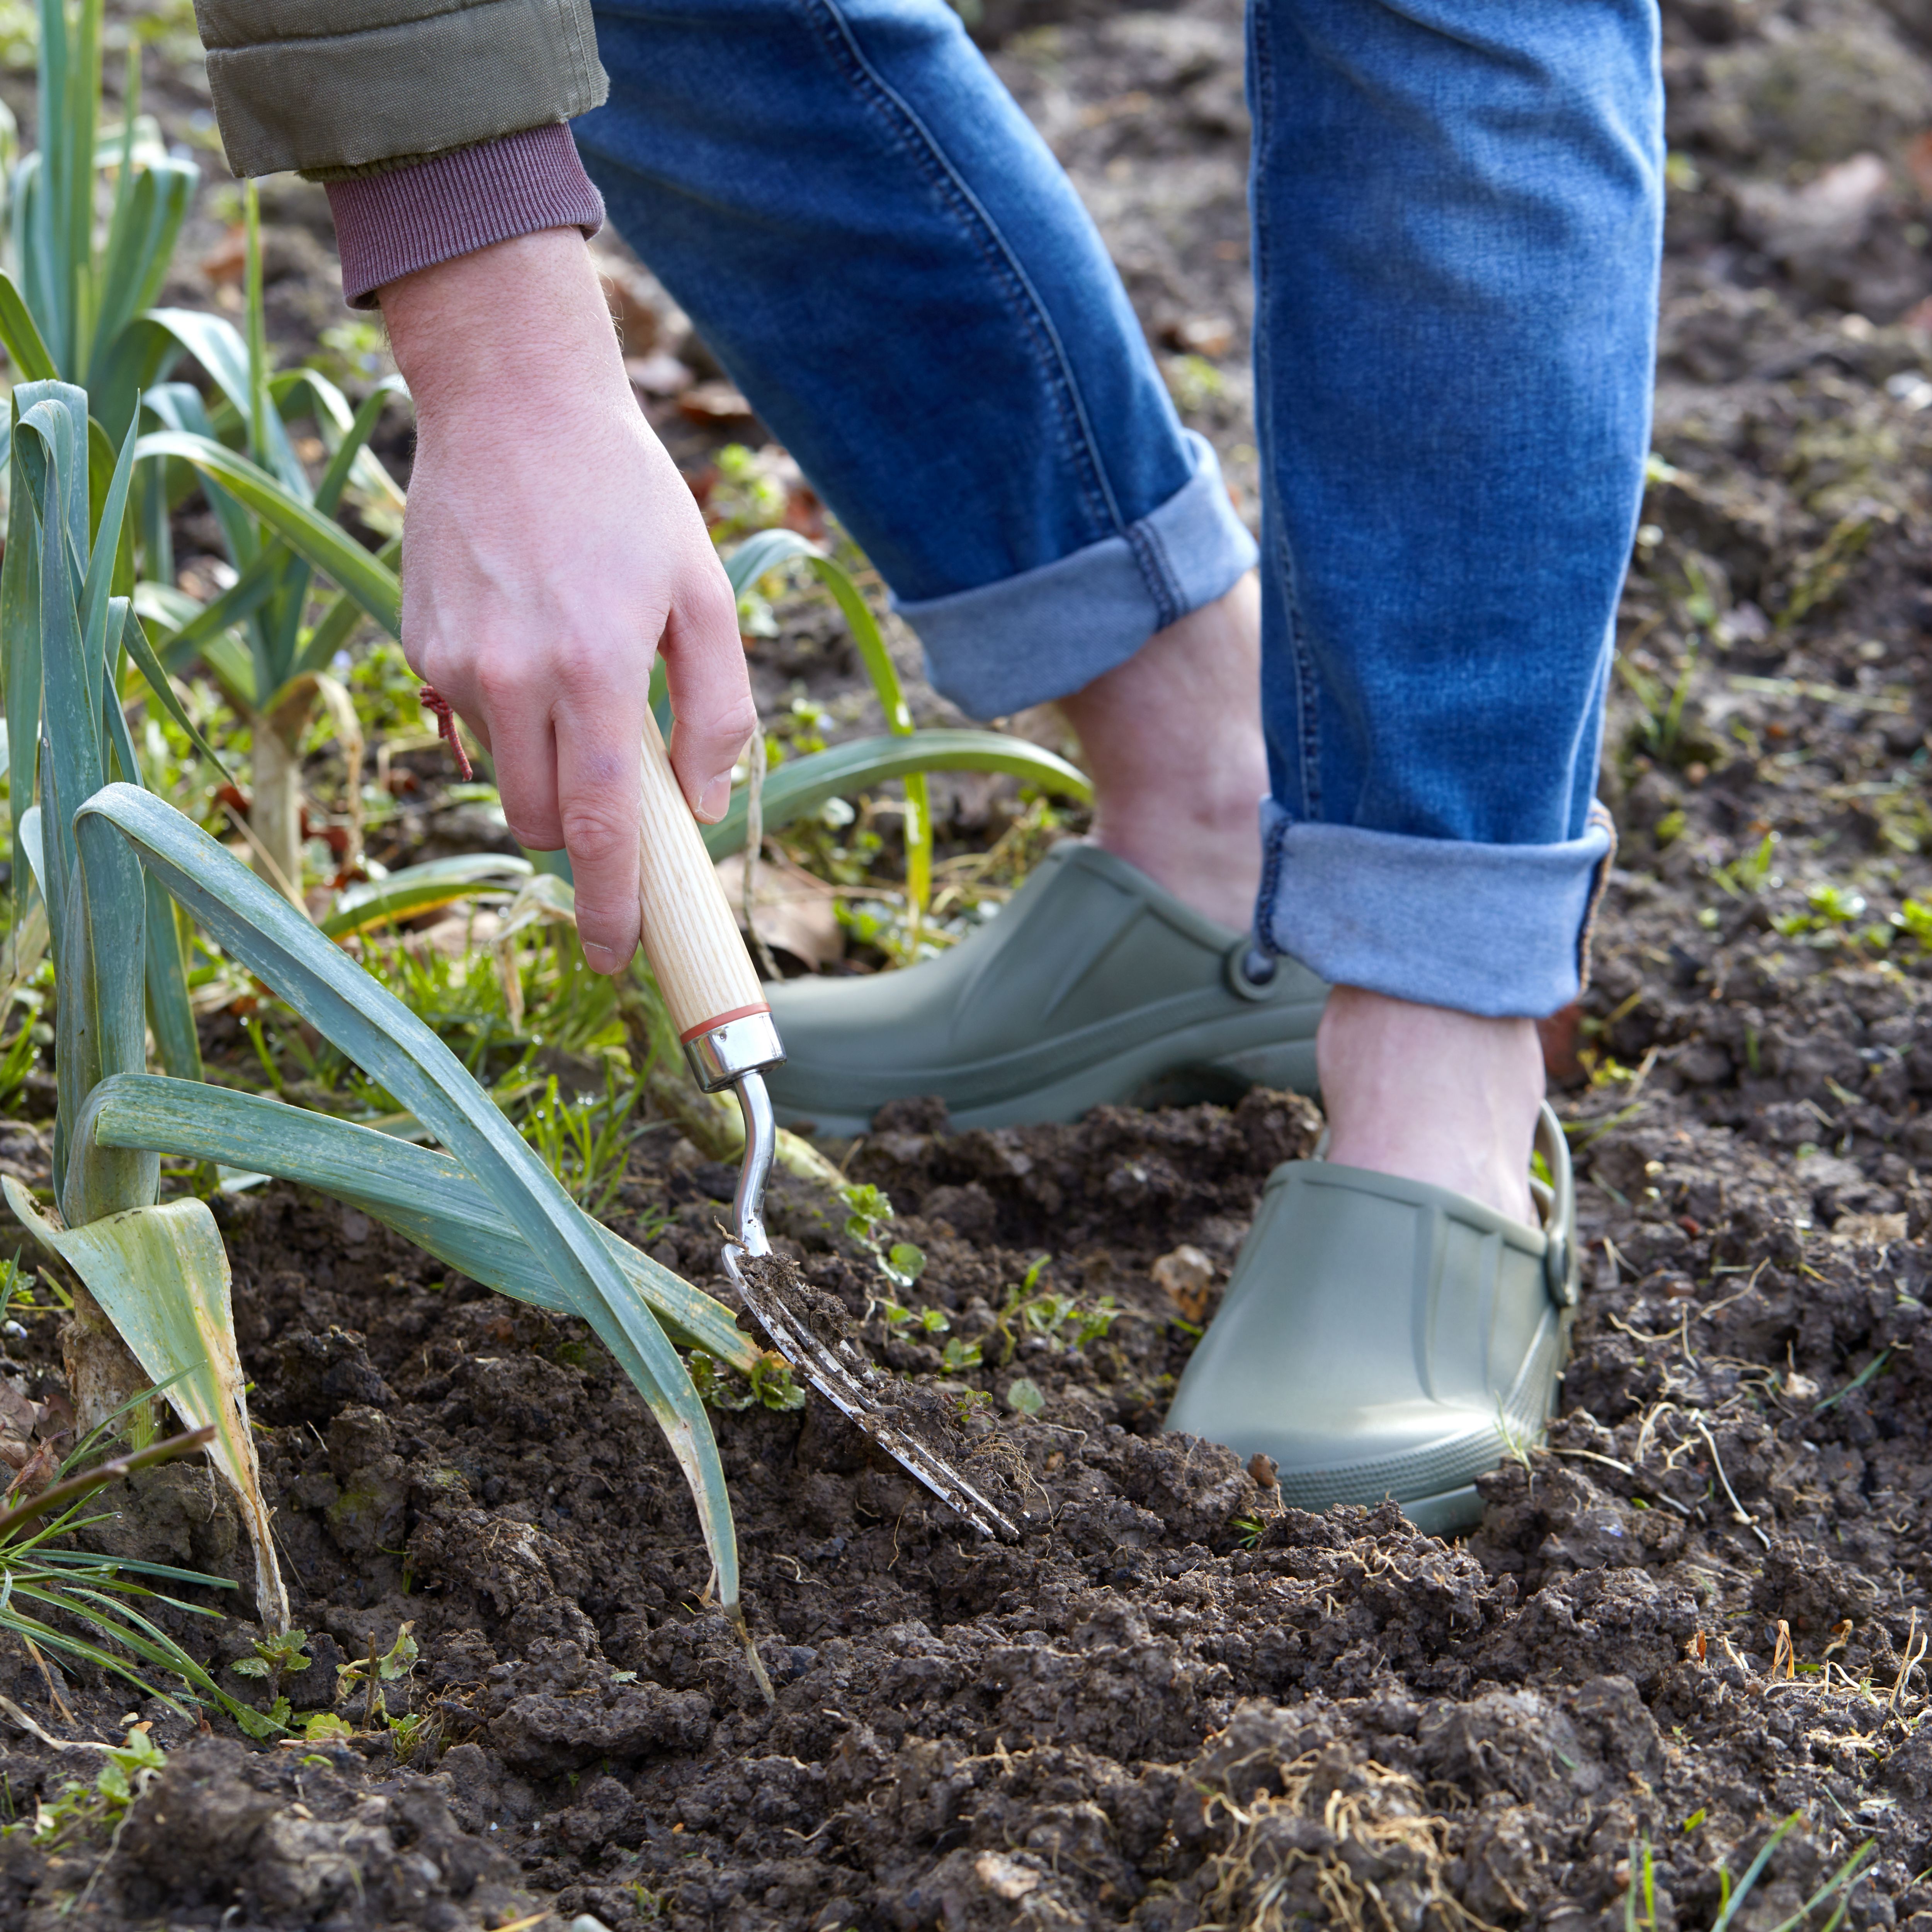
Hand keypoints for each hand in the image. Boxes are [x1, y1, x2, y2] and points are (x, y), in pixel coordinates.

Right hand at [380, 228, 755, 972]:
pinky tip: (529, 637)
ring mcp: (455, 664)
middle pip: (547, 822)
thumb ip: (717, 710)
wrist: (513, 401)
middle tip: (622, 780)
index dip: (610, 907)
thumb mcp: (704, 595)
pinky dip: (508, 712)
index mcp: (594, 672)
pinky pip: (470, 721)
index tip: (614, 960)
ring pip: (507, 777)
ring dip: (549, 765)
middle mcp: (513, 678)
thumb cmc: (626, 498)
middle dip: (587, 833)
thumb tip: (699, 806)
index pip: (603, 829)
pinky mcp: (419, 644)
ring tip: (577, 676)